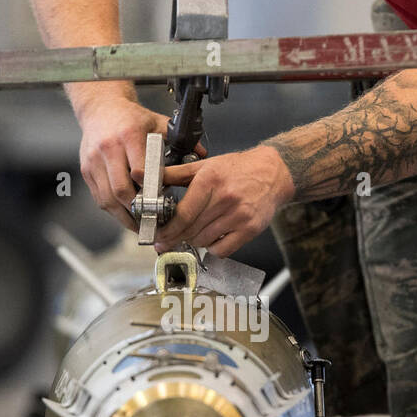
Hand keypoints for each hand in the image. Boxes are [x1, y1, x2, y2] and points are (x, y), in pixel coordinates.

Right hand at [74, 93, 204, 232]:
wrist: (101, 107)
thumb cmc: (129, 117)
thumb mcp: (156, 122)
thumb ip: (178, 139)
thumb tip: (201, 153)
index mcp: (128, 135)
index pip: (139, 171)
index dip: (149, 191)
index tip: (160, 203)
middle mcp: (108, 148)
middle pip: (121, 190)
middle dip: (136, 210)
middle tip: (151, 221)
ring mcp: (94, 160)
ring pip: (107, 198)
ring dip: (123, 216)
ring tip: (138, 224)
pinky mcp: (86, 170)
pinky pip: (99, 197)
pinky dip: (112, 209)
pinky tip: (124, 213)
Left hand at [155, 145, 294, 256]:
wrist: (273, 173)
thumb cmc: (237, 169)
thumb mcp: (204, 166)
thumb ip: (173, 174)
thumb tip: (143, 175)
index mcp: (210, 181)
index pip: (183, 214)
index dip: (167, 230)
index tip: (158, 236)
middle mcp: (225, 199)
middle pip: (191, 230)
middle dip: (176, 237)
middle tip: (168, 239)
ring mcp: (239, 216)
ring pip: (204, 241)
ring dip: (195, 240)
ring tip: (194, 231)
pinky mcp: (250, 229)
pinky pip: (222, 250)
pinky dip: (213, 247)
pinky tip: (212, 237)